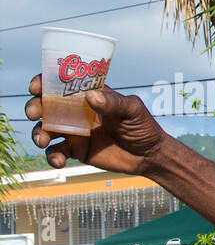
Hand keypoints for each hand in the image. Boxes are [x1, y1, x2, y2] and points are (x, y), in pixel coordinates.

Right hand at [26, 76, 168, 174]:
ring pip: (45, 129)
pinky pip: (56, 152)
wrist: (150, 155)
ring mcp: (74, 131)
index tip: (36, 87)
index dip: (44, 82)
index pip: (60, 84)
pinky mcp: (76, 150)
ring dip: (38, 133)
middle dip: (34, 107)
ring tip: (42, 140)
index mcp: (88, 96)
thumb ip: (114, 103)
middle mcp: (76, 112)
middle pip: (45, 106)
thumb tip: (90, 97)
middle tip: (35, 114)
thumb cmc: (143, 126)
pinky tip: (58, 161)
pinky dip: (52, 157)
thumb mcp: (133, 110)